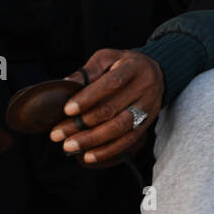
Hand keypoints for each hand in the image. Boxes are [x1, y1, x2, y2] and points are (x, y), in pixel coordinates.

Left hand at [49, 49, 163, 167]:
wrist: (155, 73)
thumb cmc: (124, 65)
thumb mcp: (107, 58)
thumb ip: (88, 71)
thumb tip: (66, 84)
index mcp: (133, 68)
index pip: (112, 83)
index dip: (89, 97)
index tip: (67, 110)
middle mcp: (144, 88)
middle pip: (113, 109)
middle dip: (82, 124)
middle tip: (58, 133)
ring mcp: (148, 108)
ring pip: (121, 128)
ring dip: (93, 140)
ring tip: (70, 146)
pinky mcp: (147, 123)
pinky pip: (128, 140)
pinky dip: (107, 150)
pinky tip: (88, 155)